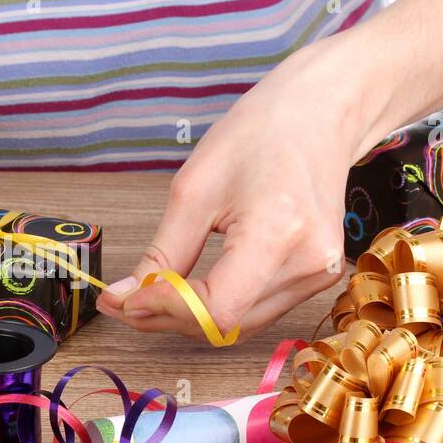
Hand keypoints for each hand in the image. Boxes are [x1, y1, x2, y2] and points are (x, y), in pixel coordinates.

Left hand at [97, 41, 378, 339]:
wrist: (318, 116)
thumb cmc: (258, 136)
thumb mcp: (193, 189)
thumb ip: (161, 253)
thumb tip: (126, 299)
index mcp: (279, 231)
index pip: (217, 308)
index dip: (165, 311)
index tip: (124, 299)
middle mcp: (310, 263)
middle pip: (227, 325)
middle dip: (167, 318)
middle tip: (121, 301)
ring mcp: (320, 275)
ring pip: (240, 326)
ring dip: (189, 319)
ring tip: (148, 296)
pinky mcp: (319, 279)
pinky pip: (258, 312)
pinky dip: (218, 309)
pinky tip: (188, 291)